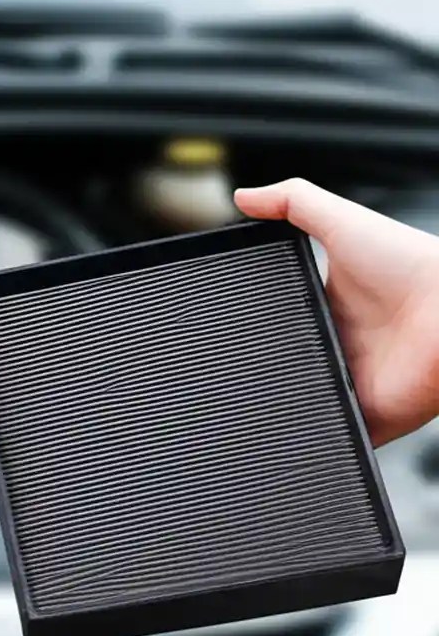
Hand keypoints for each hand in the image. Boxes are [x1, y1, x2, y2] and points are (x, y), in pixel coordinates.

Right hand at [235, 179, 438, 444]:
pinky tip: (291, 429)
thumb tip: (243, 195)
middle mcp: (336, 348)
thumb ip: (292, 203)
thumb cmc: (413, 264)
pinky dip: (313, 441)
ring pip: (300, 405)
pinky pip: (331, 437)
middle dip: (258, 369)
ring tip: (251, 400)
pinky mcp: (364, 417)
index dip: (250, 325)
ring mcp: (349, 385)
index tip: (222, 324)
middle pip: (281, 366)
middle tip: (231, 366)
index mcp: (326, 308)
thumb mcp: (343, 220)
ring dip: (280, 404)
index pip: (276, 322)